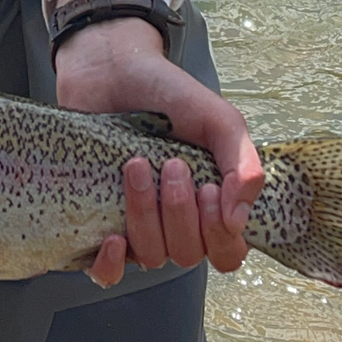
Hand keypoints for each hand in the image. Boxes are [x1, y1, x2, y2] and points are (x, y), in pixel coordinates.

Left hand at [54, 0, 263, 287]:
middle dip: (180, 211)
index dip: (220, 234)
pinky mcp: (98, 224)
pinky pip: (106, 272)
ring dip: (146, 213)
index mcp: (211, 205)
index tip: (210, 189)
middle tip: (172, 163)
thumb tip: (238, 222)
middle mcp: (176, 223)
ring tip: (137, 166)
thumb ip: (243, 167)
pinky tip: (112, 238)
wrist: (112, 70)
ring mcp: (137, 226)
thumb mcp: (220, 122)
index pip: (227, 252)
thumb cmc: (170, 95)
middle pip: (187, 254)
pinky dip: (111, 264)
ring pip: (151, 256)